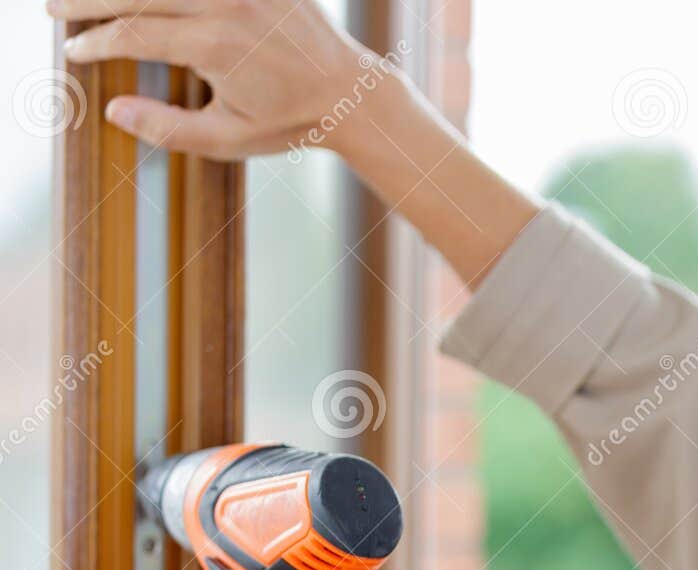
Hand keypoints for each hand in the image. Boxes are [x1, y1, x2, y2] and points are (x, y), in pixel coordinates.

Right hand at [50, 0, 387, 158]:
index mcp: (214, 45)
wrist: (352, 94)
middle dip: (88, 0)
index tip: (74, 53)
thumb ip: (168, 129)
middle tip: (54, 8)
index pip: (132, 34)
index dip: (96, 43)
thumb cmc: (292, 122)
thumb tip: (113, 112)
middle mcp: (227, 5)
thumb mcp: (230, 138)